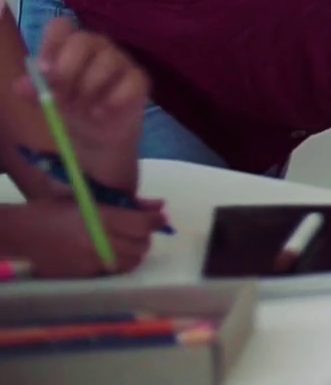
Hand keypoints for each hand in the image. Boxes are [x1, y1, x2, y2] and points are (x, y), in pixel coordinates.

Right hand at [0, 200, 165, 277]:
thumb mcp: (91, 199)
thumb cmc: (58, 210)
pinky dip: (117, 264)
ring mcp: (93, 260)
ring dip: (134, 253)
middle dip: (145, 238)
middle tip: (140, 232)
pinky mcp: (85, 274)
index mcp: (104, 217)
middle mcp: (102, 240)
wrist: (25, 233)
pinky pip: (111, 272)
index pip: (143, 224)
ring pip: (130, 262)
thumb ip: (128, 204)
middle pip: (141, 246)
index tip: (160, 219)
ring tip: (127, 245)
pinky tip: (108, 255)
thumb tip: (159, 206)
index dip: (156, 221)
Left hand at [14, 18, 147, 187]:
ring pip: (108, 61)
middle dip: (68, 69)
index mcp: (71, 45)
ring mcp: (121, 60)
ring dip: (89, 88)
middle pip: (84, 39)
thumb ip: (34, 91)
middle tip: (61, 94)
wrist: (98, 134)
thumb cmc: (72, 107)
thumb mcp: (48, 100)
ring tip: (82, 108)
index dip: (52, 43)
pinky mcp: (139, 79)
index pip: (62, 26)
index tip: (44, 71)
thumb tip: (22, 85)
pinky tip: (100, 113)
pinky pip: (130, 81)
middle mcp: (98, 46)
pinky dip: (112, 100)